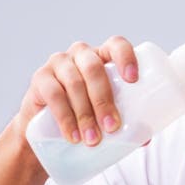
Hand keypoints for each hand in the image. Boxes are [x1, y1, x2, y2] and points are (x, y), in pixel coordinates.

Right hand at [13, 36, 138, 148]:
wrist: (50, 126)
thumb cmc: (89, 113)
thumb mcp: (109, 112)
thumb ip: (127, 121)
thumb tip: (145, 138)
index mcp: (104, 56)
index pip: (117, 45)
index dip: (126, 58)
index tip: (133, 80)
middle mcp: (82, 54)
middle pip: (94, 69)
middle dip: (104, 100)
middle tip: (112, 127)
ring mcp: (59, 63)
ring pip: (74, 83)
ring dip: (85, 114)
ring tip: (93, 140)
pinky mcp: (39, 78)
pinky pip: (53, 94)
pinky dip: (65, 117)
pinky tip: (73, 136)